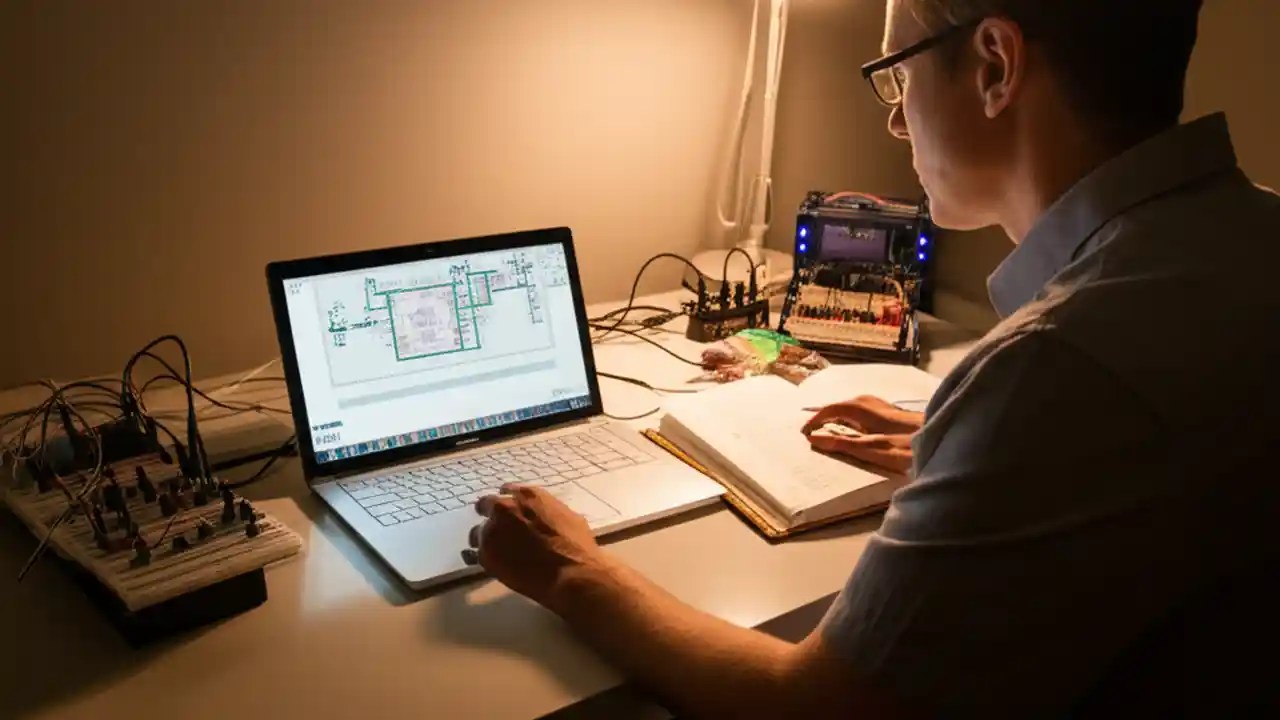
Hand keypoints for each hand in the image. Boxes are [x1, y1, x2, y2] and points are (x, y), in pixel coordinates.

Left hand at [463, 484, 603, 609]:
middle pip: (485, 505)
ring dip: (485, 539)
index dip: (508, 503)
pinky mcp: (485, 555)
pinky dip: (479, 558)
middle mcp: (504, 508)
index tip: (510, 512)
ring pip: (477, 532)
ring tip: (497, 553)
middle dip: (490, 516)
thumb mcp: (568, 517)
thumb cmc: (577, 547)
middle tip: (498, 530)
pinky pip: (472, 555)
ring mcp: (492, 531)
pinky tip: (490, 564)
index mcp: (528, 495)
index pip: (506, 490)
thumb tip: (543, 515)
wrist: (571, 574)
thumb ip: (547, 512)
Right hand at [802, 396, 921, 474]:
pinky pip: (863, 412)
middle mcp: (870, 401)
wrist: (945, 439)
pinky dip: (853, 420)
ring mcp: (883, 406)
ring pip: (853, 408)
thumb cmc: (907, 447)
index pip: (830, 410)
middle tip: (813, 431)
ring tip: (830, 431)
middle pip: (841, 406)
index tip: (804, 433)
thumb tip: (813, 439)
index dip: (814, 421)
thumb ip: (843, 444)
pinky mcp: (893, 413)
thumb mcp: (872, 449)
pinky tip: (858, 430)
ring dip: (839, 418)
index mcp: (862, 407)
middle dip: (825, 417)